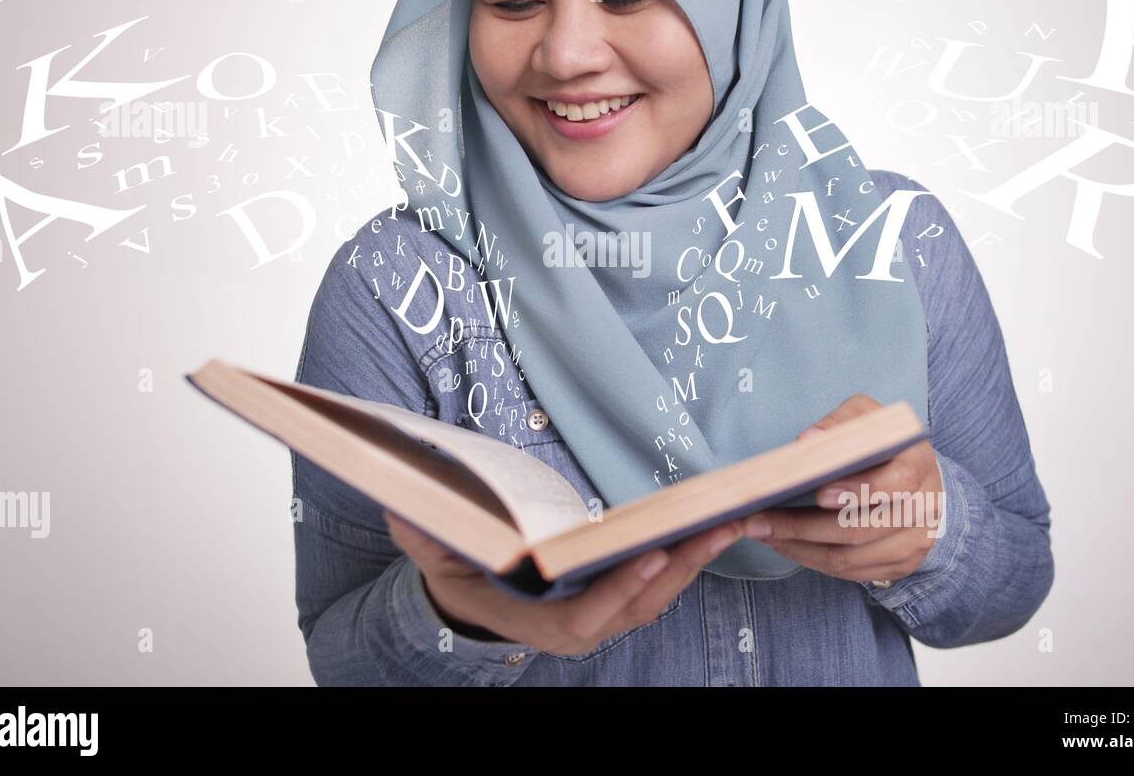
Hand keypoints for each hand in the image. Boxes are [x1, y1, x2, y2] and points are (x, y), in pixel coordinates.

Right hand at [385, 509, 743, 655]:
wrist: (469, 596)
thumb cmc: (455, 571)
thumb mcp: (431, 552)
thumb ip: (424, 531)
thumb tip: (404, 504)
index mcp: (535, 621)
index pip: (584, 617)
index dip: (619, 592)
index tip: (649, 557)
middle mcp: (575, 627)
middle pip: (638, 606)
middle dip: (681, 567)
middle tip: (717, 526)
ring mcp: (599, 616)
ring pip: (656, 596)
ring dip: (694, 560)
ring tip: (729, 519)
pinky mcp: (614, 598)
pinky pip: (656, 585)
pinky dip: (685, 558)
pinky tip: (709, 525)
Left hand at [740, 394, 944, 583]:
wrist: (919, 480)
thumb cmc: (883, 444)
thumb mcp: (867, 417)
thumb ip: (841, 422)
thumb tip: (809, 440)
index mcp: (919, 465)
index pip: (897, 482)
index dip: (857, 490)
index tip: (818, 492)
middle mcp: (924, 509)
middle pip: (861, 529)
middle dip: (803, 527)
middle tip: (758, 520)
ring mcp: (914, 543)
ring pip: (849, 558)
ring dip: (798, 548)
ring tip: (761, 532)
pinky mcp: (900, 566)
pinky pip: (849, 572)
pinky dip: (810, 560)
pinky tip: (783, 543)